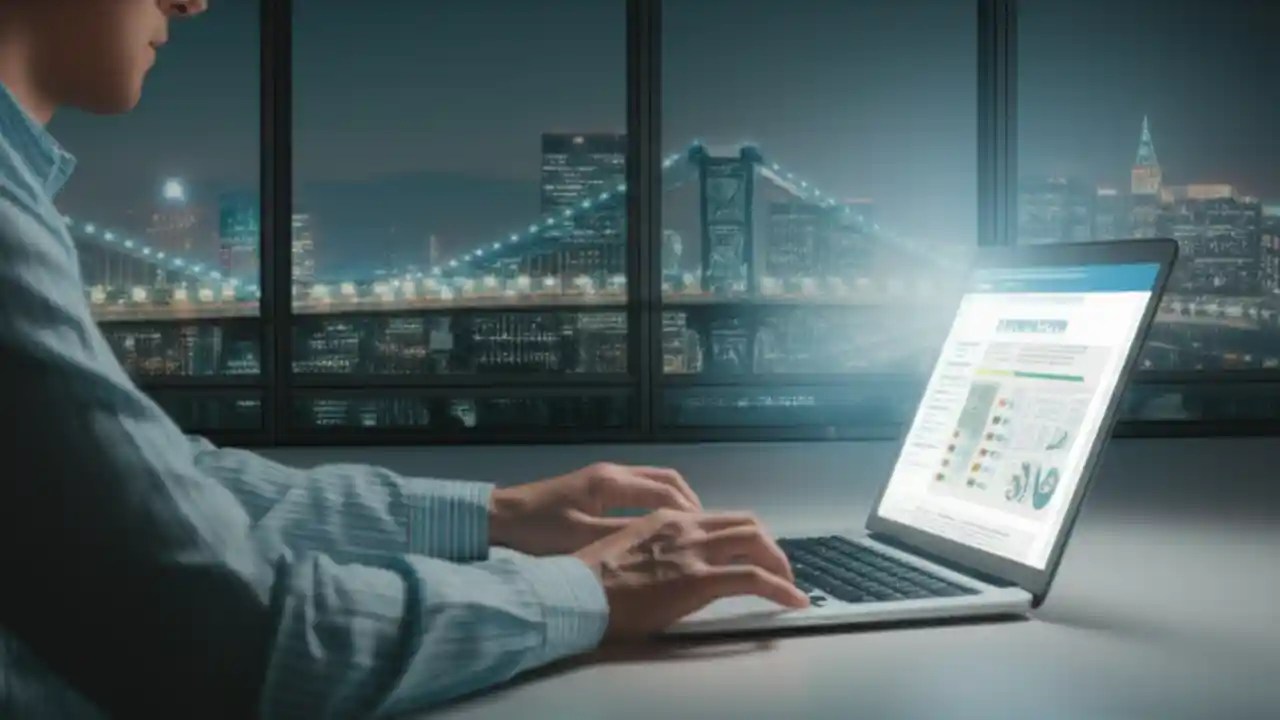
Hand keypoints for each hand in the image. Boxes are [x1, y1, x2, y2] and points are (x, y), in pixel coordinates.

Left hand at [488, 462, 701, 555]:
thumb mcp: (583, 538)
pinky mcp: (595, 487)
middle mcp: (613, 472)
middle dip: (690, 503)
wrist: (500, 518)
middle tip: (704, 532)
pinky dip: (658, 504)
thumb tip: (666, 540)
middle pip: (667, 480)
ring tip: (688, 531)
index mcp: (612, 481)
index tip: (705, 536)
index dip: (690, 513)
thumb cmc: (539, 531)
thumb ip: (624, 536)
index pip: (668, 492)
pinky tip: (658, 527)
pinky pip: (639, 489)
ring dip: (675, 503)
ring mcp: (604, 477)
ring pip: (654, 482)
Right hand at [573, 509, 809, 638]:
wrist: (575, 591)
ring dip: (779, 564)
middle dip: (769, 546)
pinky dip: (780, 588)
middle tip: (778, 569)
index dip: (746, 536)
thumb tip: (674, 566)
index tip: (754, 554)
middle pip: (746, 524)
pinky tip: (793, 600)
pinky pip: (753, 578)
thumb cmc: (591, 579)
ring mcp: (693, 551)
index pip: (720, 518)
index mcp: (668, 519)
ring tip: (789, 584)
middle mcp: (685, 526)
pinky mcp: (698, 579)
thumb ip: (658, 549)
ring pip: (755, 543)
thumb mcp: (629, 549)